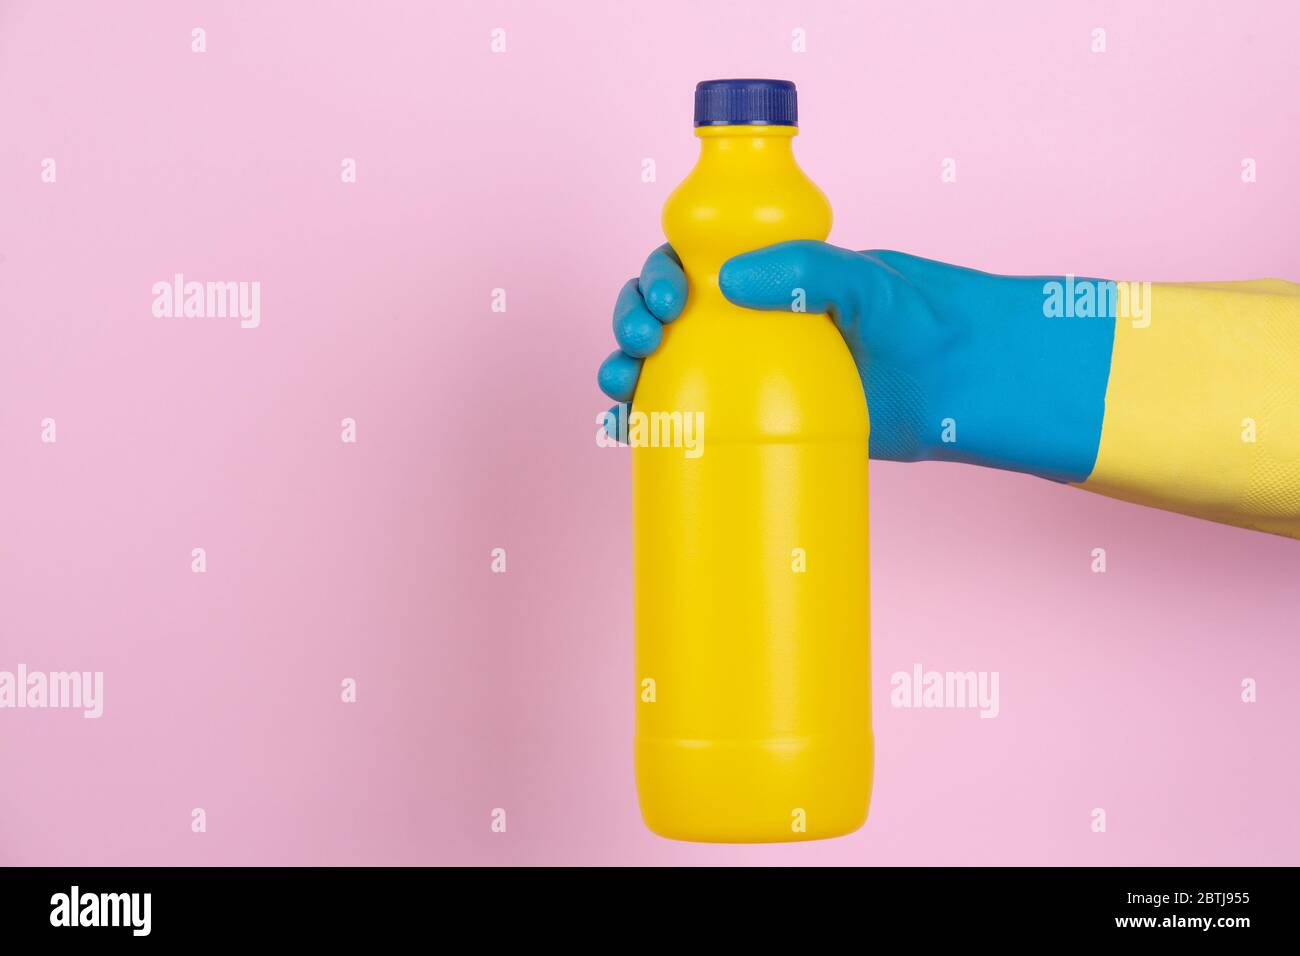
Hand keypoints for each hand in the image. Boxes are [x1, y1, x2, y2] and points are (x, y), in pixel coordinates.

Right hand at [600, 241, 1114, 482]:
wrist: (955, 389)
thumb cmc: (916, 319)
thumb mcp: (866, 280)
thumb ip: (805, 267)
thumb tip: (727, 282)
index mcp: (758, 276)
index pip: (686, 264)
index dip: (658, 275)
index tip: (670, 294)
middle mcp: (739, 323)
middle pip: (659, 315)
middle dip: (632, 321)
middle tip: (647, 338)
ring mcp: (742, 376)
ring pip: (660, 369)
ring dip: (624, 373)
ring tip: (622, 391)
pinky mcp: (752, 424)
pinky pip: (684, 422)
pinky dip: (642, 425)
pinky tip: (624, 432)